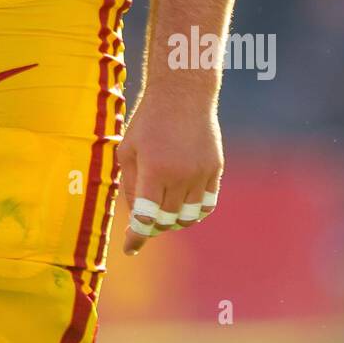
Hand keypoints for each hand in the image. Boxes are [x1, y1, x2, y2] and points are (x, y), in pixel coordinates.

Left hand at [116, 88, 222, 254]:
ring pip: (189, 216)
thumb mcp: (128, 149)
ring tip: (163, 213)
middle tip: (144, 223)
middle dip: (153, 226)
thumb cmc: (148, 121)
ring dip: (174, 221)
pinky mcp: (216, 169)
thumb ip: (131, 185)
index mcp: (154, 169)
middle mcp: (180, 175)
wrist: (183, 94)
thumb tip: (138, 218)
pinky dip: (194, 211)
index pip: (146, 217)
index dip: (137, 237)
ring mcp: (201, 173)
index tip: (129, 248)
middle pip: (167, 220)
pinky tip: (183, 206)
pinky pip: (207, 204)